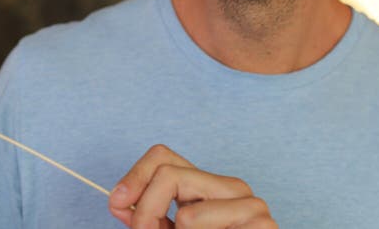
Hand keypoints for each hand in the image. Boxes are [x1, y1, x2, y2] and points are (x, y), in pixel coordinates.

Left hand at [109, 144, 276, 227]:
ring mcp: (252, 205)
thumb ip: (147, 218)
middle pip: (168, 176)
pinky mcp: (263, 227)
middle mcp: (232, 187)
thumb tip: (118, 202)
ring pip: (187, 216)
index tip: (116, 202)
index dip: (135, 176)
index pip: (162, 157)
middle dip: (145, 213)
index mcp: (209, 185)